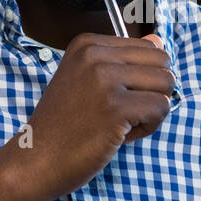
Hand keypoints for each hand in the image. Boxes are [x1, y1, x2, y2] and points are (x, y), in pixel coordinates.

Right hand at [18, 32, 175, 200]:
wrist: (35, 161)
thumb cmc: (64, 126)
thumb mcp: (88, 81)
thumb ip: (125, 60)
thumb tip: (159, 40)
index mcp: (87, 44)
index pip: (149, 48)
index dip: (141, 79)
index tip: (111, 98)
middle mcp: (94, 55)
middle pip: (162, 62)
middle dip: (153, 91)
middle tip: (122, 113)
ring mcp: (103, 79)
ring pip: (166, 83)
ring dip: (151, 111)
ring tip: (120, 124)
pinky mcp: (114, 107)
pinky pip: (161, 108)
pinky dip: (148, 128)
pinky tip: (120, 136)